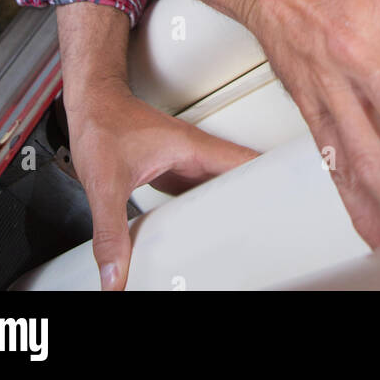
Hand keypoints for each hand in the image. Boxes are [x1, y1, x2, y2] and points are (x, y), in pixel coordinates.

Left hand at [65, 79, 257, 289]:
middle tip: (272, 230)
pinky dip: (212, 208)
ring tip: (249, 234)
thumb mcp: (105, 184)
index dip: (272, 180)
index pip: (246, 162)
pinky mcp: (176, 170)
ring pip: (225, 184)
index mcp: (192, 147)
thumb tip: (115, 275)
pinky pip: (205, 191)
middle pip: (242, 177)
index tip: (288, 204)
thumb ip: (110, 233)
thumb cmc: (102, 124)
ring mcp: (188, 161)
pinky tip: (211, 227)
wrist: (91, 104)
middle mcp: (195, 153)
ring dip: (237, 205)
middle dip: (259, 201)